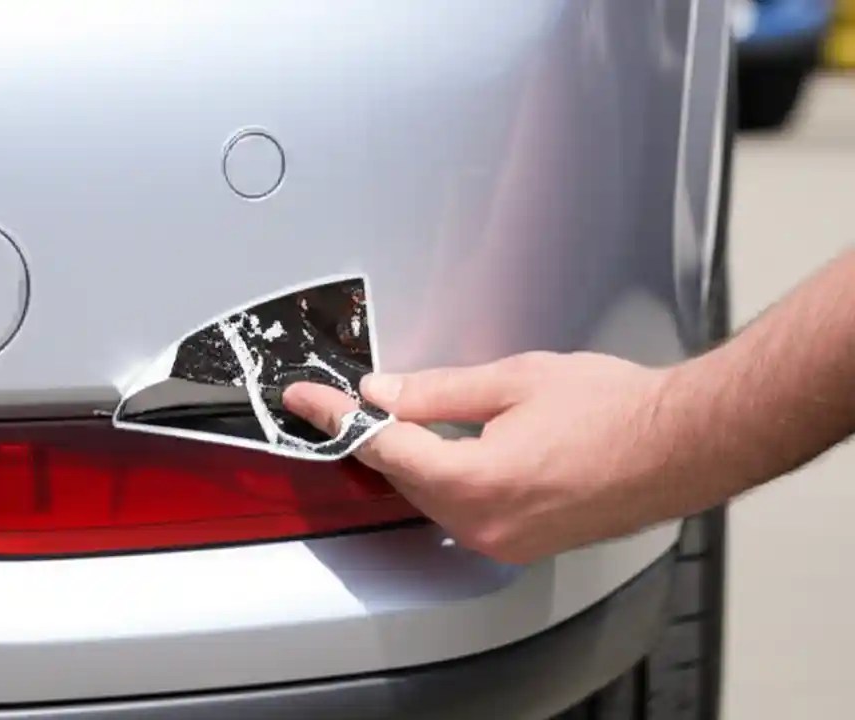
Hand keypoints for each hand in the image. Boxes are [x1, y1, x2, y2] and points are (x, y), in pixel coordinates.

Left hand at [284, 352, 698, 563]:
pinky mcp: (524, 543)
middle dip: (369, 438)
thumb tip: (385, 392)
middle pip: (401, 477)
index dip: (337, 418)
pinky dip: (440, 479)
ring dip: (404, 460)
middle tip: (340, 403)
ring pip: (429, 497)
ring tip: (385, 420)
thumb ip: (438, 390)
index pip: (383, 445)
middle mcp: (486, 523)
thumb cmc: (617, 409)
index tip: (308, 401)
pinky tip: (438, 451)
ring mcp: (505, 541)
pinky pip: (461, 511)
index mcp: (478, 481)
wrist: (684, 444)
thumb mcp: (515, 380)